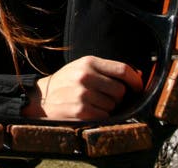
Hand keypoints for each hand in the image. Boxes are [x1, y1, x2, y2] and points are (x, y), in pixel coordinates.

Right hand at [22, 56, 142, 119]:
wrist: (40, 98)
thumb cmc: (65, 83)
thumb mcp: (81, 68)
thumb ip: (106, 70)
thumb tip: (137, 76)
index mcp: (88, 62)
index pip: (122, 69)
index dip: (135, 80)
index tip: (138, 87)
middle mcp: (85, 76)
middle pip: (120, 90)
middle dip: (116, 97)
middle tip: (103, 97)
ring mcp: (83, 93)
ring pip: (113, 105)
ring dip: (107, 108)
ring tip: (91, 104)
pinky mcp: (81, 110)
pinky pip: (105, 116)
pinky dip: (100, 117)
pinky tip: (88, 112)